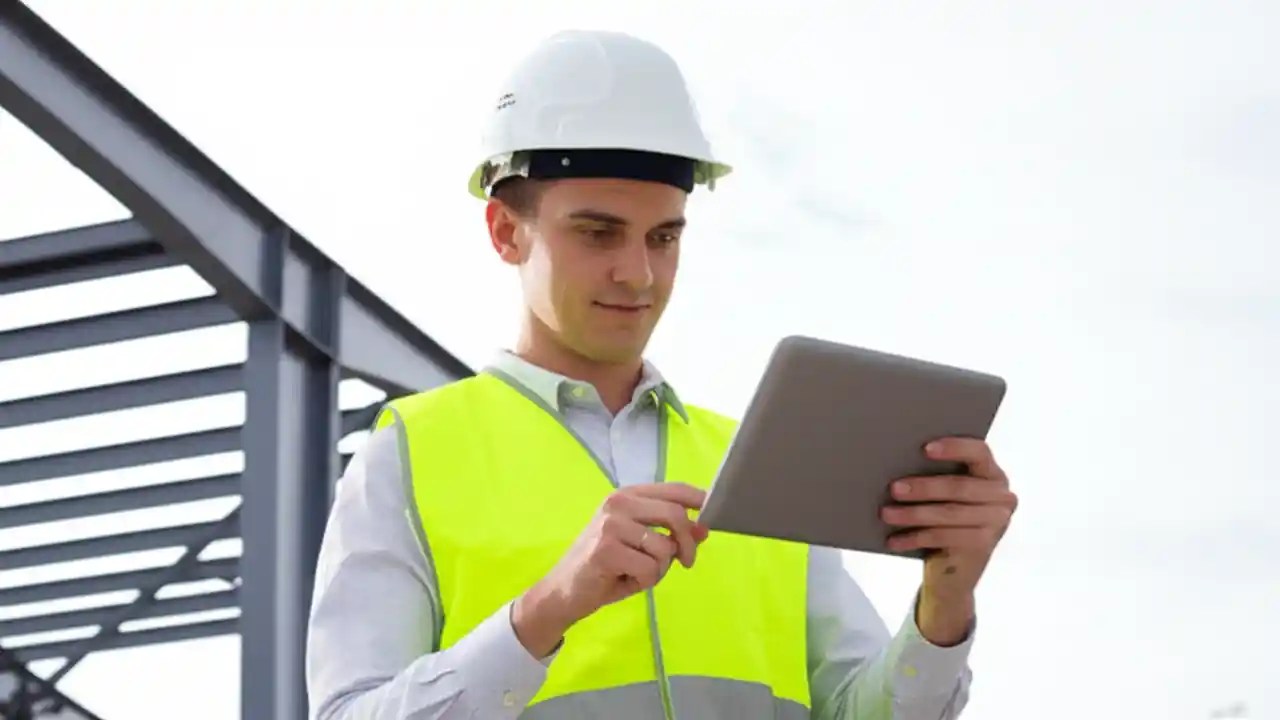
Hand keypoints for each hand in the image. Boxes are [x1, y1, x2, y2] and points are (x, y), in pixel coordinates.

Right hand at [512, 482, 709, 656]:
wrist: (562, 592)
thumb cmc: (604, 567)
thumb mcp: (640, 546)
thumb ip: (669, 533)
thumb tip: (705, 528)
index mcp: (627, 496)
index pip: (674, 489)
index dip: (699, 502)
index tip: (711, 518)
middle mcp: (618, 503)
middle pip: (675, 514)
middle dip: (688, 543)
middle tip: (687, 562)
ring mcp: (611, 525)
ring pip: (664, 547)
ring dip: (659, 569)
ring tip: (638, 573)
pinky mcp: (606, 550)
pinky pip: (650, 568)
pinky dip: (645, 581)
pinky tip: (625, 580)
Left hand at [880, 438, 1016, 643]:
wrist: (955, 567)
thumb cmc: (944, 517)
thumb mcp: (944, 495)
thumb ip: (935, 475)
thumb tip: (897, 461)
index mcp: (992, 473)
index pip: (979, 452)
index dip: (954, 448)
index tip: (925, 449)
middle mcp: (1002, 496)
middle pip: (960, 486)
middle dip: (924, 487)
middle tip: (893, 488)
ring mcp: (997, 523)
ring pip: (950, 513)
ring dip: (914, 514)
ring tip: (886, 514)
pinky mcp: (984, 546)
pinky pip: (945, 538)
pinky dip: (915, 538)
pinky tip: (894, 540)